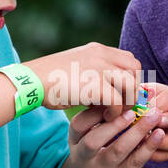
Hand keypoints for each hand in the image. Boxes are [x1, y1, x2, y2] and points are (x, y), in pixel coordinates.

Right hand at [24, 42, 142, 109]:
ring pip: (131, 84)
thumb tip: (106, 90)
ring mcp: (99, 68)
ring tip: (117, 113)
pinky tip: (107, 118)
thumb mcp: (76, 67)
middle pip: (135, 68)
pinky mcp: (95, 85)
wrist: (32, 81)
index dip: (130, 77)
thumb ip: (93, 72)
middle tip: (123, 104)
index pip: (128, 58)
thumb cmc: (50, 79)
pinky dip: (115, 112)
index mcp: (98, 49)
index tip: (123, 93)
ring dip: (127, 101)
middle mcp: (102, 55)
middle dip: (133, 87)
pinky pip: (117, 100)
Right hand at [68, 96, 167, 167]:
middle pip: (94, 141)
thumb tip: (119, 88)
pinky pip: (136, 162)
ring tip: (154, 116)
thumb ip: (100, 120)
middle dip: (115, 123)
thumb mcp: (91, 142)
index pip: (77, 126)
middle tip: (134, 109)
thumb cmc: (101, 158)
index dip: (93, 112)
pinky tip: (159, 134)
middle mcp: (82, 161)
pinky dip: (149, 146)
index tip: (113, 98)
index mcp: (74, 145)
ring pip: (118, 150)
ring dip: (137, 131)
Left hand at [97, 83, 167, 161]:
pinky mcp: (161, 151)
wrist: (106, 132)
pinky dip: (153, 154)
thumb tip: (137, 94)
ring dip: (163, 140)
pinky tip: (137, 152)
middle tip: (158, 124)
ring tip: (144, 140)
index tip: (151, 110)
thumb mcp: (119, 101)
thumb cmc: (113, 110)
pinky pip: (166, 155)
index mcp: (161, 96)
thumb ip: (128, 97)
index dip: (164, 104)